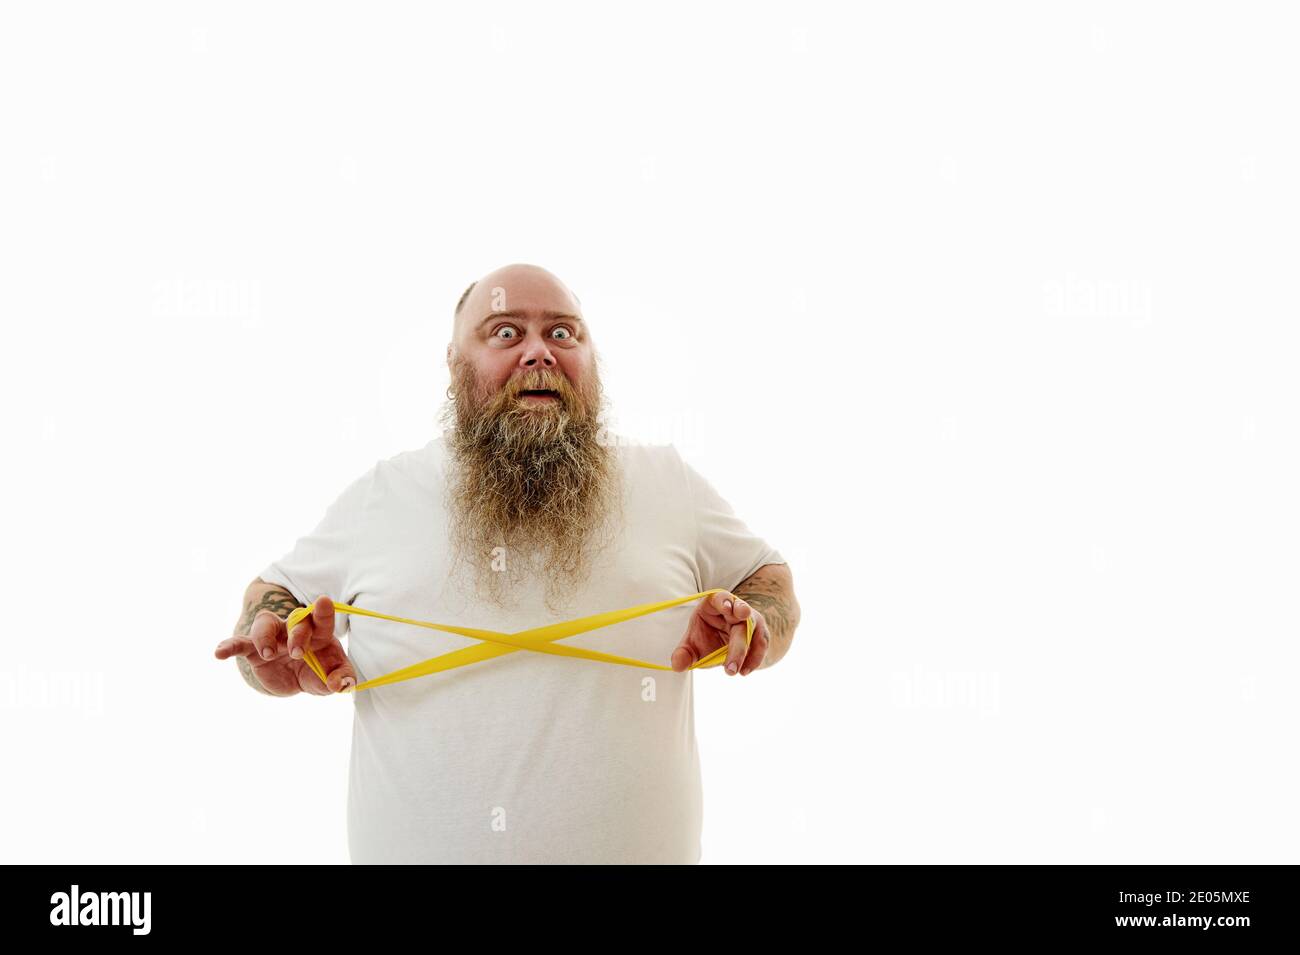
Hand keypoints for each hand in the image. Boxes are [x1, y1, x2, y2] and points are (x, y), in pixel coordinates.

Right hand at [214, 595, 355, 695]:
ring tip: (267, 654)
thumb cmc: (318, 671)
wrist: (294, 680)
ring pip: (265, 624)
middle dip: (297, 635)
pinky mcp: (254, 650)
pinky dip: (229, 647)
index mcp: (318, 633)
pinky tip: (218, 653)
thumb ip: (341, 680)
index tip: (323, 601)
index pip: (321, 619)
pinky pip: (239, 644)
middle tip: (297, 653)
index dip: (323, 610)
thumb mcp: (332, 678)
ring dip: (265, 637)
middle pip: (295, 622)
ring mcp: (273, 637)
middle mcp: (294, 629)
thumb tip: (341, 686)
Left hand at [670, 590, 768, 675]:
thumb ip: (684, 654)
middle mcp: (736, 608)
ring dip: (750, 653)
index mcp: (716, 603)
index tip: (727, 608)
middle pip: (741, 619)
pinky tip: (746, 671)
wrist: (721, 640)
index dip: (725, 601)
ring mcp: (750, 620)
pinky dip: (755, 658)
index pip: (722, 597)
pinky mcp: (759, 633)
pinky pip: (761, 644)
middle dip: (738, 646)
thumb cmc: (705, 636)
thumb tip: (677, 665)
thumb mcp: (691, 644)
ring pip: (755, 632)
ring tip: (741, 671)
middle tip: (730, 667)